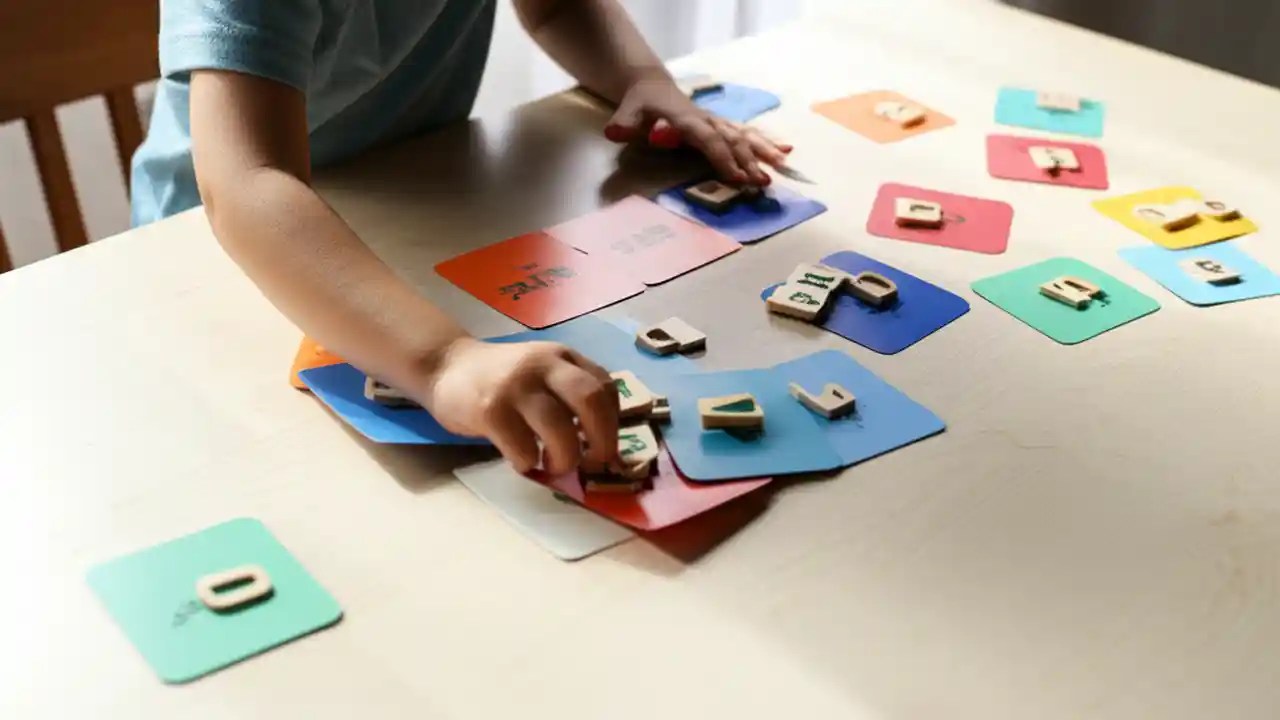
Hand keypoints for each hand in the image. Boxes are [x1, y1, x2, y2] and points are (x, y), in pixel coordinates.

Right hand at [424, 338, 618, 474]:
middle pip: (591, 401)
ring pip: (559, 429)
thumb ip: (570, 395)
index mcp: (564, 357)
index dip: (613, 424)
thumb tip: (602, 445)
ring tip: (553, 465)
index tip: (604, 447)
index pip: (606, 388)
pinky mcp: (490, 409)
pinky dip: (529, 462)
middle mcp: (544, 365)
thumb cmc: (503, 381)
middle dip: (601, 441)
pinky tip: (522, 459)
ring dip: (564, 458)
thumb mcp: (543, 373)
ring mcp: (516, 386)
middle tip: (592, 462)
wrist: (446, 367)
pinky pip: (523, 447)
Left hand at [604, 77, 791, 185]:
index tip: (736, 176)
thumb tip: (616, 132)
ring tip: (780, 168)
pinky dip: (765, 142)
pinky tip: (785, 151)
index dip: (721, 157)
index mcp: (686, 118)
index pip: (707, 139)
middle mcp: (706, 119)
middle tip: (762, 182)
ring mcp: (717, 121)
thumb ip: (624, 122)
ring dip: (762, 152)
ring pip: (743, 135)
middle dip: (748, 161)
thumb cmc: (640, 102)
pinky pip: (746, 133)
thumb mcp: (627, 110)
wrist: (651, 85)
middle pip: (731, 139)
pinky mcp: (722, 125)